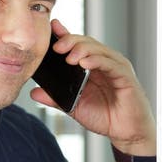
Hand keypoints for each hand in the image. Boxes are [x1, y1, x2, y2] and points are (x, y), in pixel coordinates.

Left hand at [30, 19, 156, 155]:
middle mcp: (105, 62)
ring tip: (68, 56)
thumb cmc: (105, 117)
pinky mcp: (125, 76)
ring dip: (82, 50)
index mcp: (92, 66)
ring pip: (98, 50)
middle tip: (56, 47)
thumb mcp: (74, 107)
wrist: (127, 132)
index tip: (52, 28)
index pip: (78, 46)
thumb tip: (34, 92)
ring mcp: (116, 67)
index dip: (65, 35)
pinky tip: (85, 63)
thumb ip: (55, 99)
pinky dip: (97, 61)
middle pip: (87, 43)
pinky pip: (110, 64)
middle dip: (71, 41)